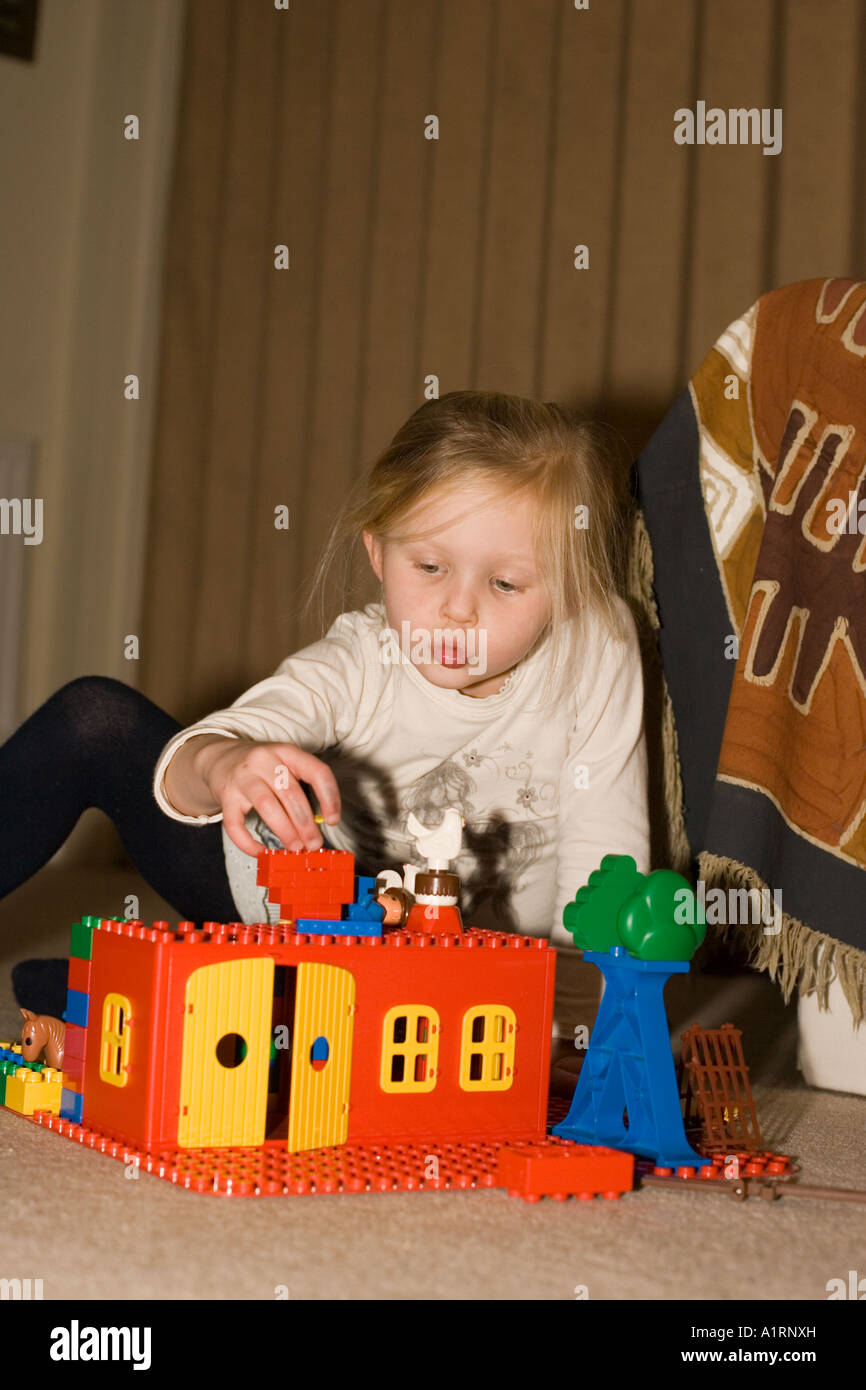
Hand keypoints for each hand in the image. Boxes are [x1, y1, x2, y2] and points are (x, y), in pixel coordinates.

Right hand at [195, 740, 339, 856]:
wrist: (219, 758)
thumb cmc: (261, 767)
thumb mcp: (284, 764)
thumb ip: (301, 786)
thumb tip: (317, 825)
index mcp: (286, 752)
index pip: (316, 771)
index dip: (329, 797)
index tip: (333, 820)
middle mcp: (263, 760)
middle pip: (290, 792)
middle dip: (305, 823)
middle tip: (314, 843)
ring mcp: (242, 777)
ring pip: (267, 805)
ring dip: (285, 830)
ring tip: (296, 847)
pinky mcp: (225, 796)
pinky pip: (235, 823)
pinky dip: (248, 842)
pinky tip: (261, 851)